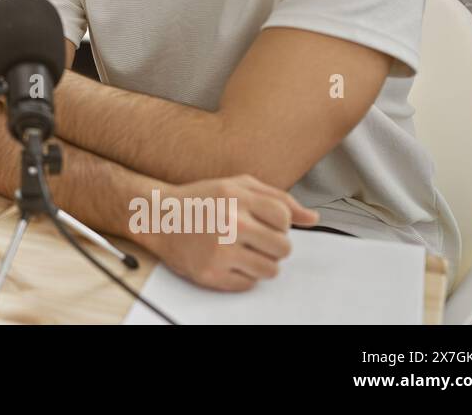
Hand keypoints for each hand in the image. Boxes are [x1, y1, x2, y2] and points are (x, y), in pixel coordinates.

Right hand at [138, 174, 319, 291]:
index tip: (264, 223)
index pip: (285, 219)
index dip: (279, 224)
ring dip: (260, 263)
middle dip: (273, 246)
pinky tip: (227, 261)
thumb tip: (313, 218)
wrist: (158, 217)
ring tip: (240, 251)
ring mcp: (220, 251)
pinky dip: (242, 276)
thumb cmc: (200, 200)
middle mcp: (230, 224)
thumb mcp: (237, 186)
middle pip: (283, 248)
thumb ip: (277, 198)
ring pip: (270, 270)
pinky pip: (248, 285)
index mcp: (238, 199)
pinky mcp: (210, 273)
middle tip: (255, 240)